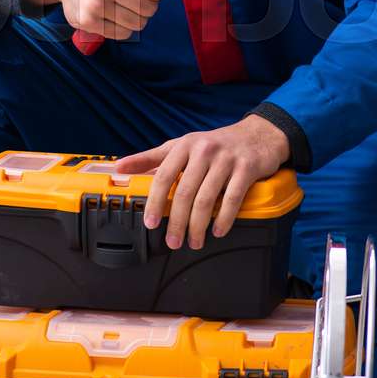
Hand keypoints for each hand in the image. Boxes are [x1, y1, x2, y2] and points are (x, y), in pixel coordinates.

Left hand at [112, 116, 289, 249]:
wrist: (257, 135)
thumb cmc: (214, 144)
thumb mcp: (181, 145)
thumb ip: (150, 157)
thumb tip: (119, 167)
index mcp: (184, 145)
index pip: (163, 176)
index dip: (155, 202)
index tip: (151, 223)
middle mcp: (204, 150)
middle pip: (184, 192)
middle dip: (177, 222)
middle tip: (173, 242)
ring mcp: (226, 159)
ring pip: (206, 199)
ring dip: (198, 226)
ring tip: (194, 242)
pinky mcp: (247, 168)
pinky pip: (232, 199)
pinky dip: (224, 219)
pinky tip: (218, 231)